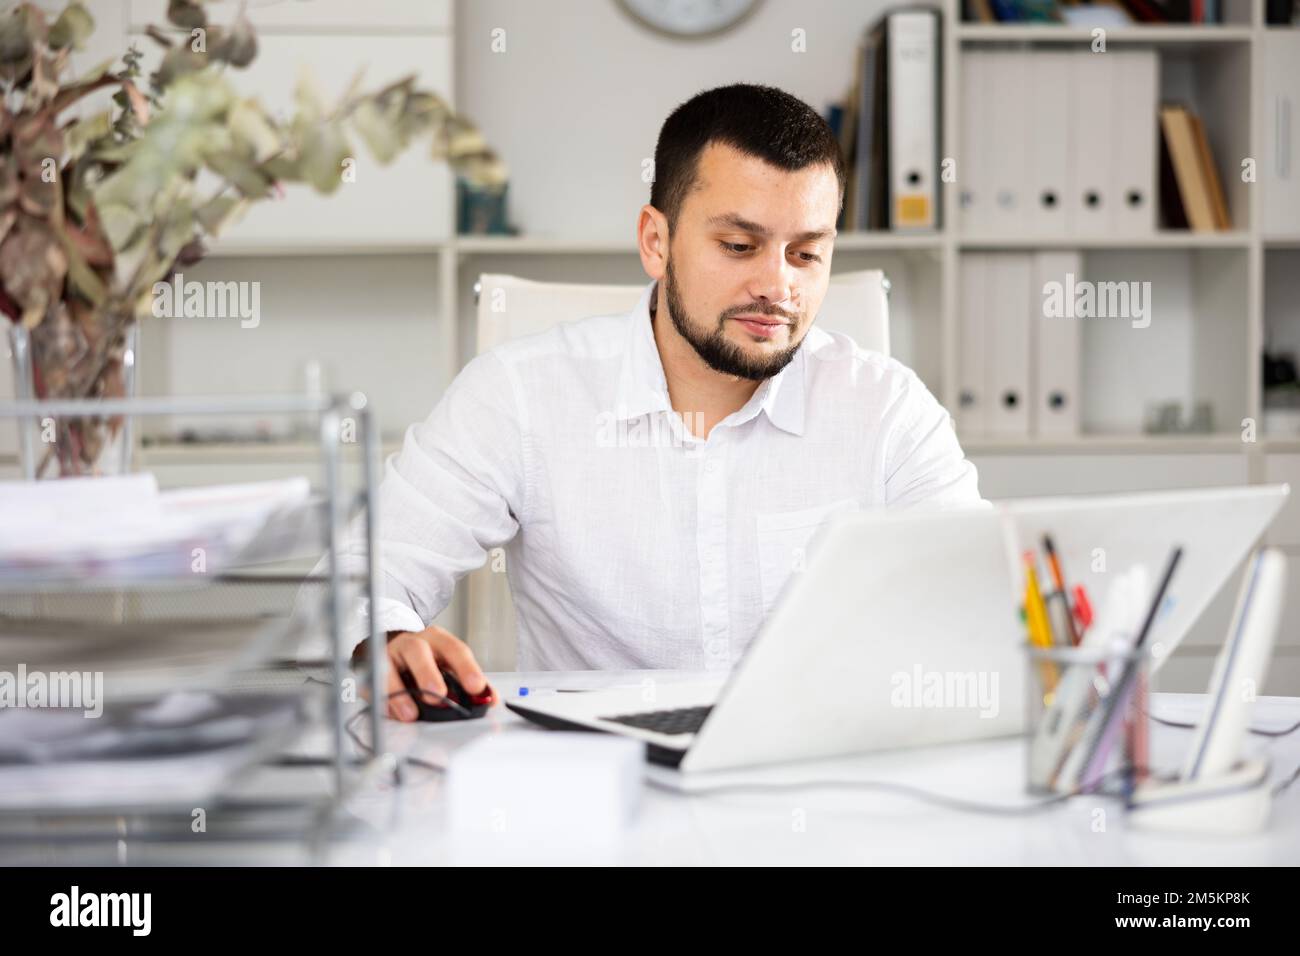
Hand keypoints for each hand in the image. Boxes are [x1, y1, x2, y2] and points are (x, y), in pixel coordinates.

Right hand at [359, 625, 494, 721]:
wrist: (388, 645)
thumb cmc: (424, 660)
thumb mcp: (447, 664)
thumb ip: (467, 682)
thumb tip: (491, 700)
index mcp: (437, 640)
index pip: (454, 649)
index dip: (466, 668)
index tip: (476, 687)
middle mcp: (412, 643)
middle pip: (419, 652)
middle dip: (429, 675)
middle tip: (439, 697)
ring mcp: (387, 654)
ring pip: (389, 667)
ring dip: (401, 693)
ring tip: (411, 714)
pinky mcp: (368, 669)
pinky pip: (372, 685)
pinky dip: (382, 701)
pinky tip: (391, 713)